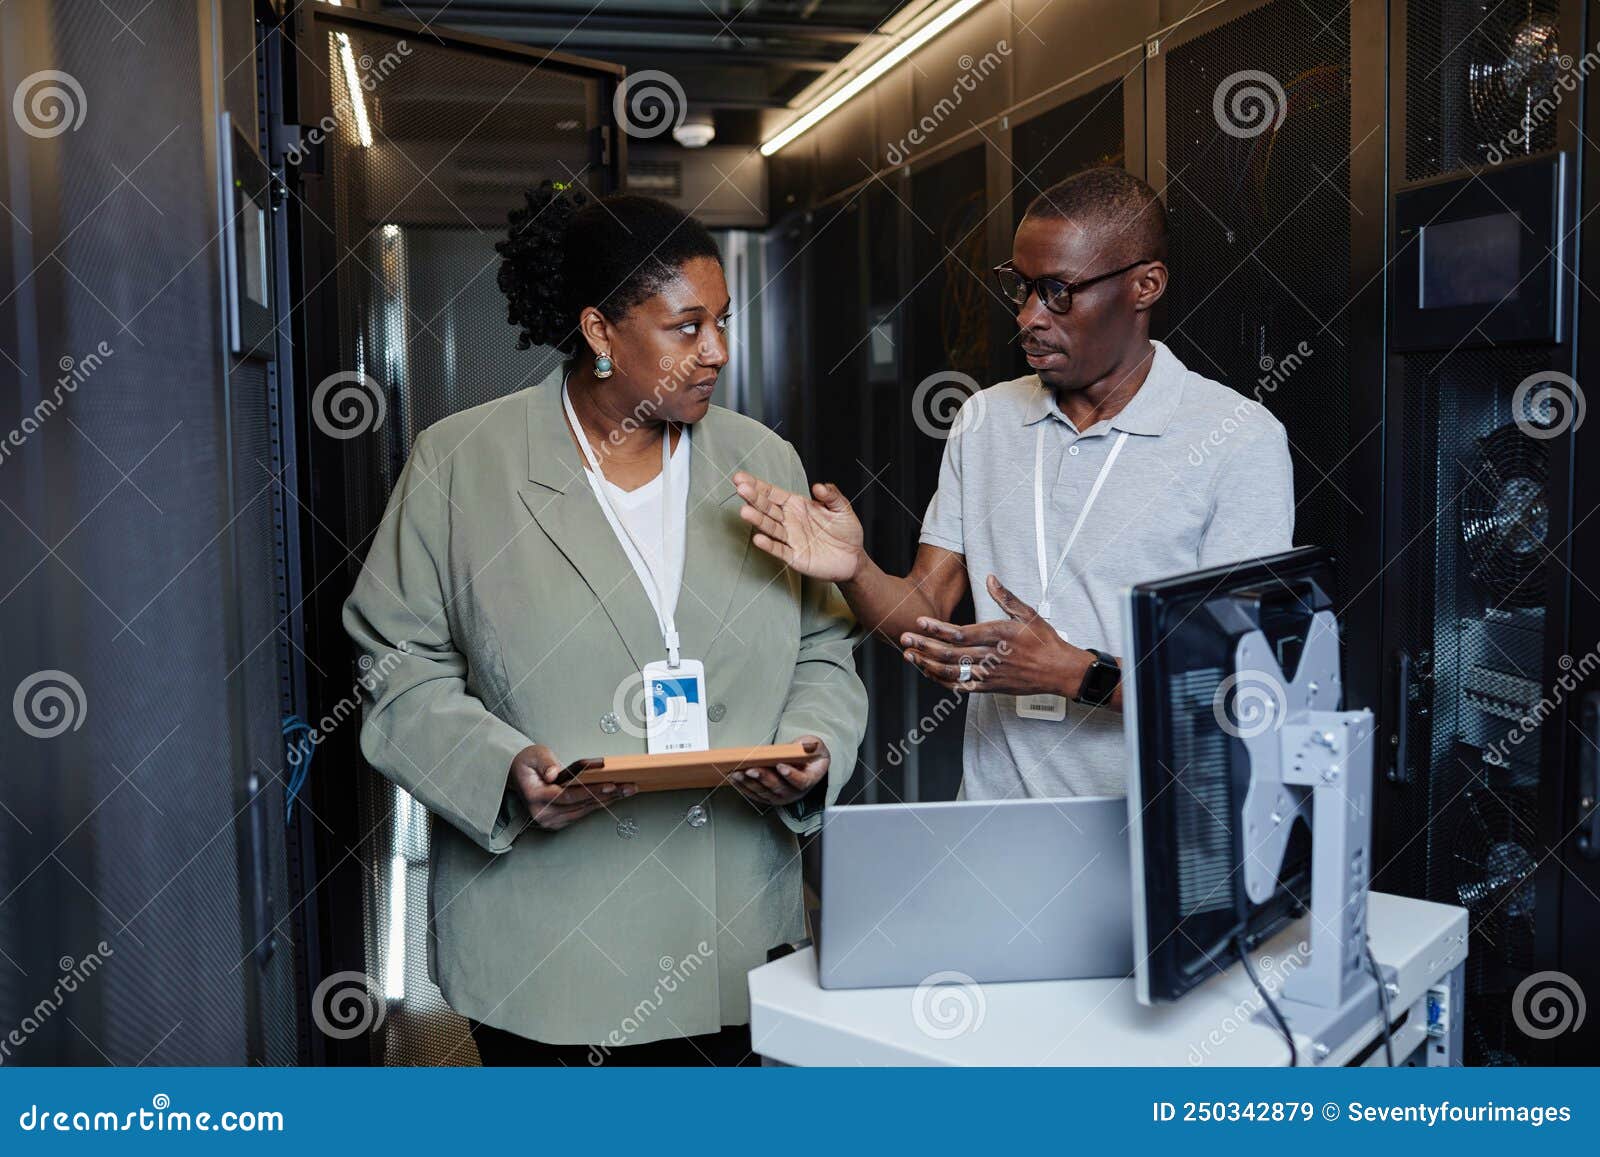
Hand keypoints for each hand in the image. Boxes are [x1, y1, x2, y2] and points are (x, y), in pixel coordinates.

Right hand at [509, 744, 635, 830]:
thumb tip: (554, 773)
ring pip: (585, 811)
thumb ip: (545, 763)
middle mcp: (542, 814)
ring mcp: (550, 821)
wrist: (518, 775)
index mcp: (535, 797)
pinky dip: (599, 803)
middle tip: (629, 787)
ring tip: (627, 790)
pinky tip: (614, 796)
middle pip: (581, 805)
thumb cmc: (528, 763)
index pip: (568, 796)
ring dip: (608, 801)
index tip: (611, 785)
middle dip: (608, 795)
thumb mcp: (535, 755)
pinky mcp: (558, 822)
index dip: (591, 791)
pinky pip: (582, 812)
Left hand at [728, 736, 828, 807]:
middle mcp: (794, 792)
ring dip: (749, 783)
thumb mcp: (817, 747)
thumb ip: (813, 745)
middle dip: (763, 778)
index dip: (791, 775)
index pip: (801, 781)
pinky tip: (734, 778)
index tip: (781, 766)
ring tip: (737, 773)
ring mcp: (780, 797)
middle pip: (778, 788)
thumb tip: (806, 745)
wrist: (806, 768)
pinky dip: (743, 786)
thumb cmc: (810, 757)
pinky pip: (754, 794)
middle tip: (751, 770)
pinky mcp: (767, 797)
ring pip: (763, 792)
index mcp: (808, 780)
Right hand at [732, 471, 863, 582]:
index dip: (758, 485)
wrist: (853, 558)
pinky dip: (769, 545)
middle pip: (767, 508)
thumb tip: (819, 486)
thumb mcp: (842, 509)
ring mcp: (790, 538)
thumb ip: (832, 496)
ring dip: (757, 520)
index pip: (773, 493)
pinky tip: (758, 539)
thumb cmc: (846, 530)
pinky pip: (779, 550)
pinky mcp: (794, 556)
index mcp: (797, 505)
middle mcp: (789, 520)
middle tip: (740, 488)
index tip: (741, 478)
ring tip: (745, 512)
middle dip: (754, 498)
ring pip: (770, 527)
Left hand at [898, 575, 1094, 697]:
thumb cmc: (1046, 642)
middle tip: (904, 638)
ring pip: (953, 672)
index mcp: (1000, 635)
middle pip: (951, 653)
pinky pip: (963, 687)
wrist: (1061, 672)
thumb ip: (1006, 597)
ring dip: (928, 664)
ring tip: (910, 655)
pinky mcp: (992, 687)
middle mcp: (992, 656)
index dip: (937, 629)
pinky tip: (930, 674)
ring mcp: (991, 674)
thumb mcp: (1029, 614)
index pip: (962, 633)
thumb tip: (990, 578)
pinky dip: (944, 681)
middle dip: (924, 645)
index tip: (919, 622)